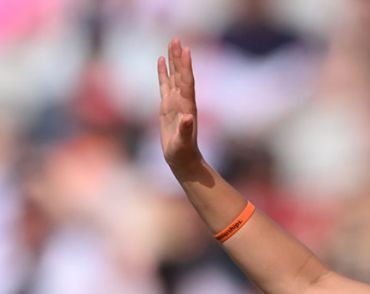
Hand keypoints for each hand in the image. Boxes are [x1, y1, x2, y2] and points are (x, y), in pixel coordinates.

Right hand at [157, 38, 200, 171]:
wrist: (182, 159)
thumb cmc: (183, 152)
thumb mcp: (183, 142)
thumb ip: (185, 129)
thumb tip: (188, 118)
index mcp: (187, 106)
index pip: (187, 82)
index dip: (186, 67)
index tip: (186, 50)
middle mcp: (183, 101)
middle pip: (181, 74)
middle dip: (178, 57)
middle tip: (176, 39)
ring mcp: (175, 102)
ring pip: (173, 76)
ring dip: (172, 60)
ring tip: (171, 43)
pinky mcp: (167, 106)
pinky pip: (164, 84)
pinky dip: (163, 72)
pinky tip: (161, 60)